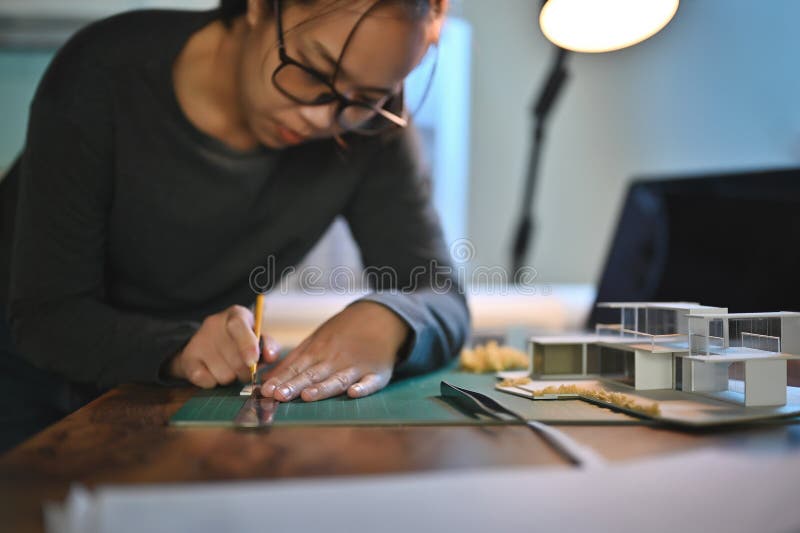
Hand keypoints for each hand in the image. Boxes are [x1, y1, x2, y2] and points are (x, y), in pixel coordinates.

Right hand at [168, 305, 279, 387]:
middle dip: (245, 371)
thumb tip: (270, 355)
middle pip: (235, 359)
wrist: (207, 342)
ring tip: (229, 368)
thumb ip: (268, 345)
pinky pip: (205, 381)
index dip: (247, 345)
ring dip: (230, 378)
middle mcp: (214, 324)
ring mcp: (199, 340)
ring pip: (223, 374)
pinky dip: (213, 382)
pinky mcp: (187, 358)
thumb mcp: (257, 337)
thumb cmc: (240, 341)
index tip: (253, 361)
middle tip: (244, 368)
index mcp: (236, 314)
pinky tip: (214, 372)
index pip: (238, 326)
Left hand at [260, 301, 409, 401]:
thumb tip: (267, 380)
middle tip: (278, 396)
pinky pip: (370, 382)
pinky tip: (354, 393)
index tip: (264, 390)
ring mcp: (356, 367)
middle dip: (294, 385)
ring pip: (337, 380)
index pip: (296, 368)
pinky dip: (363, 388)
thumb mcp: (315, 341)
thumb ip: (293, 362)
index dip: (281, 379)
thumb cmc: (341, 334)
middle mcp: (335, 361)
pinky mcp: (377, 374)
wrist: (378, 318)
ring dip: (322, 388)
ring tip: (307, 396)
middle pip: (312, 375)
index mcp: (318, 352)